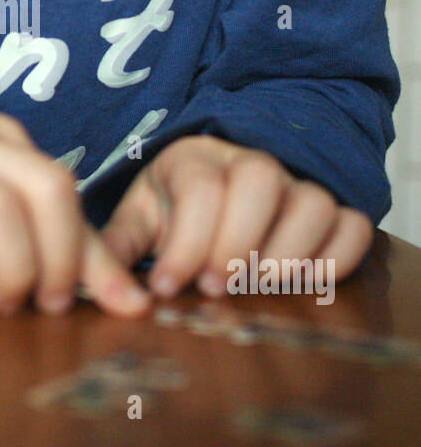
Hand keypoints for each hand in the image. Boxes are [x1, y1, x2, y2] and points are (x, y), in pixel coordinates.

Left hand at [100, 135, 373, 299]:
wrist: (217, 177)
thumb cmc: (174, 205)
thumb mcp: (140, 216)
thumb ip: (117, 245)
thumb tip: (93, 285)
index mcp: (197, 158)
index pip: (201, 189)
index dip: (185, 242)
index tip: (165, 287)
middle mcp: (253, 163)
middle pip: (261, 182)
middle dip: (236, 242)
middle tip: (213, 287)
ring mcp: (298, 184)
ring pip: (314, 202)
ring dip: (287, 252)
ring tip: (256, 288)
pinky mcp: (333, 209)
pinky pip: (353, 225)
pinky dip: (336, 258)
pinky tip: (302, 285)